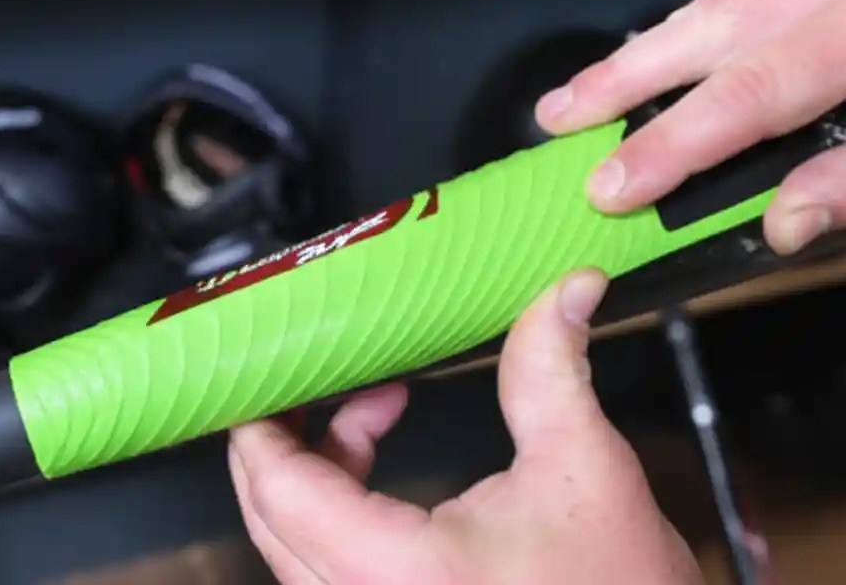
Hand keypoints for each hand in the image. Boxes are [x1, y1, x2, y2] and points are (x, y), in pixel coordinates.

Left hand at [228, 270, 700, 584]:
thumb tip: (566, 289)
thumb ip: (550, 369)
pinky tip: (378, 461)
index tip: (267, 375)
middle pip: (272, 520)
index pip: (283, 494)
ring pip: (295, 547)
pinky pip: (327, 567)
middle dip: (285, 440)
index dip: (261, 428)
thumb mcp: (584, 463)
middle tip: (312, 378)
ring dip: (315, 472)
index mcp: (401, 572)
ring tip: (372, 409)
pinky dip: (336, 510)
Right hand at [536, 0, 845, 254]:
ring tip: (572, 105)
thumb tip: (785, 223)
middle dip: (619, 85)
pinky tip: (641, 71)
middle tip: (558, 131)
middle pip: (702, 32)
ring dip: (633, 60)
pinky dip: (676, 39)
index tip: (617, 185)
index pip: (758, 91)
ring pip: (702, 9)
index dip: (677, 143)